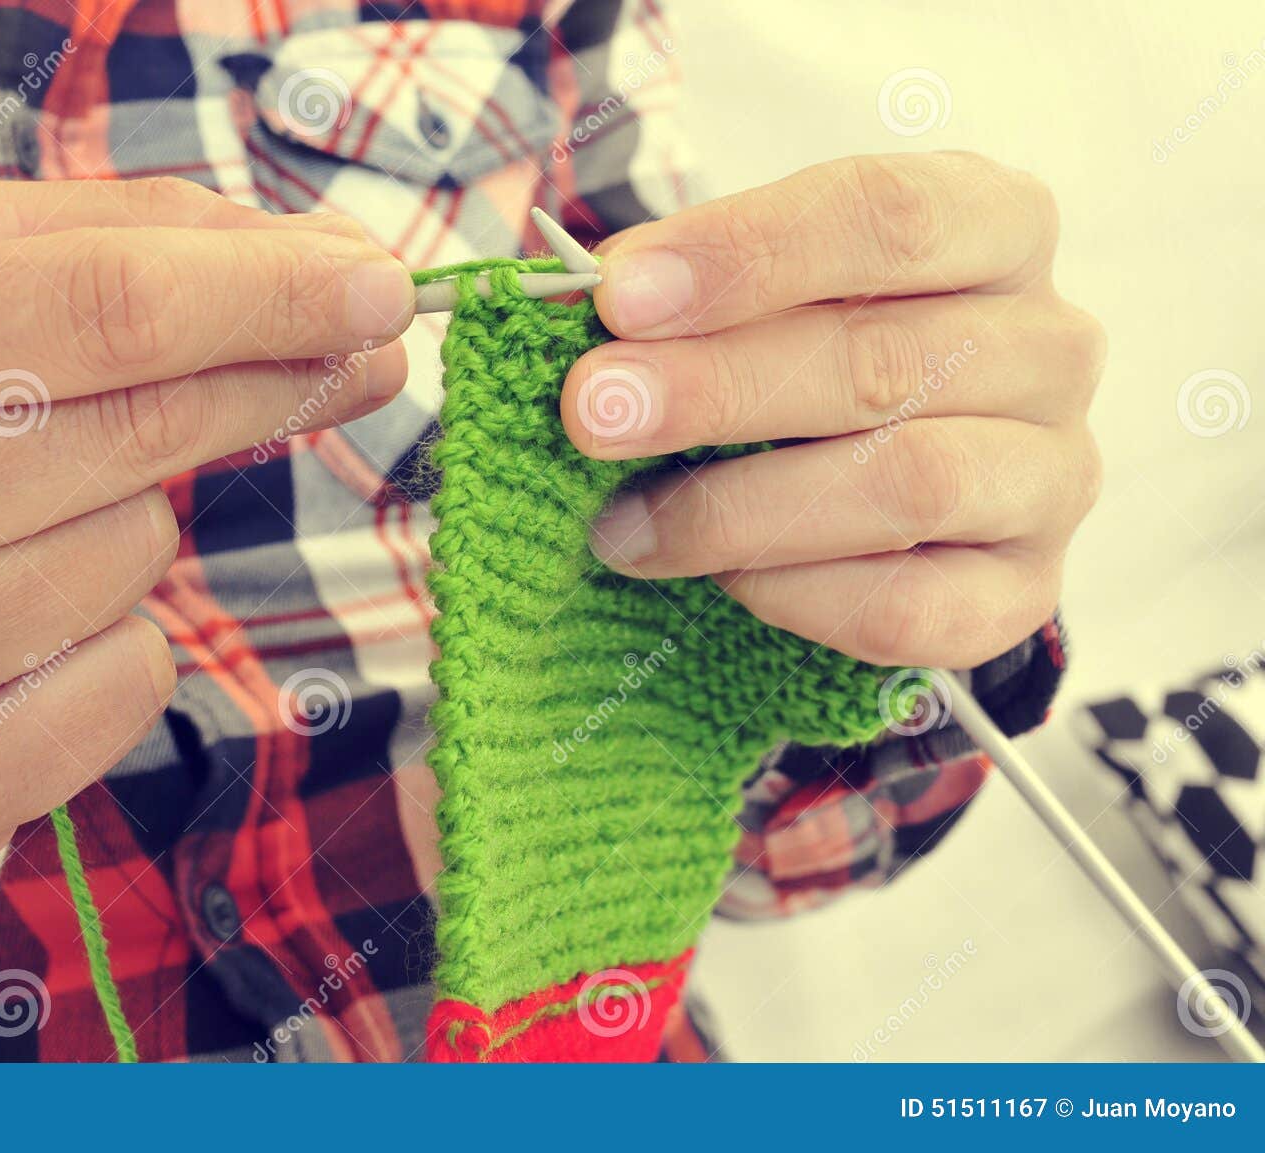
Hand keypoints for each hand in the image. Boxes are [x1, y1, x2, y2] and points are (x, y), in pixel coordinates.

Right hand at [0, 177, 412, 882]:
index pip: (95, 304)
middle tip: (357, 358)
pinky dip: (121, 640)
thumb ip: (125, 245)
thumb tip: (332, 265)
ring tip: (40, 524)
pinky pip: (132, 677)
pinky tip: (30, 633)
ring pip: (136, 555)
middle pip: (138, 428)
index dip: (265, 291)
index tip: (383, 286)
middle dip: (274, 381)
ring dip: (139, 523)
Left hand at [569, 152, 1102, 668]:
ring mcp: (1051, 476)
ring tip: (621, 524)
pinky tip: (718, 582)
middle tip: (592, 411)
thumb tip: (580, 298)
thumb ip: (691, 287)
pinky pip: (911, 610)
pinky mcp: (1022, 593)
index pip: (888, 215)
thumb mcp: (763, 289)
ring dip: (737, 508)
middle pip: (882, 359)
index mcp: (995, 226)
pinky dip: (795, 596)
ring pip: (907, 486)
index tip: (619, 297)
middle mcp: (1050, 347)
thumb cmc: (809, 352)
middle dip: (714, 388)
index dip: (745, 254)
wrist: (890, 485)